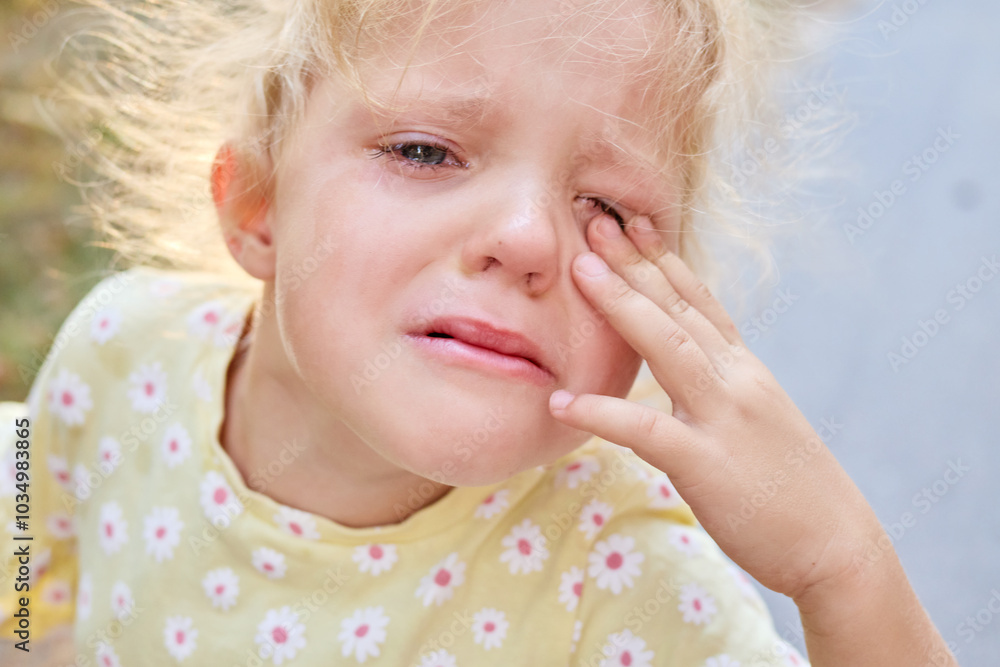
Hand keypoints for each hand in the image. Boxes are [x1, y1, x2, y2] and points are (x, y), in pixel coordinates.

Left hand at [548, 215, 882, 602]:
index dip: (664, 259)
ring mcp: (723, 418)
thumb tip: (688, 371)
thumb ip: (722, 388)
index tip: (634, 222)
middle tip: (594, 217)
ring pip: (667, 346)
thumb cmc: (791, 488)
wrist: (837, 545)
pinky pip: (645, 431)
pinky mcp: (706, 463)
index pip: (700, 301)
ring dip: (621, 304)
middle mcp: (736, 380)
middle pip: (678, 308)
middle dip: (633, 261)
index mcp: (746, 371)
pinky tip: (562, 402)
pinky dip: (602, 414)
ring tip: (578, 269)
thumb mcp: (758, 420)